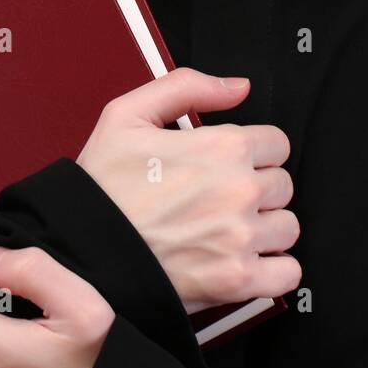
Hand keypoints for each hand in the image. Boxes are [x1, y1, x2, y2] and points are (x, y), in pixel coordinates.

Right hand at [76, 66, 300, 313]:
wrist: (80, 252)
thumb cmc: (100, 189)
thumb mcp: (126, 115)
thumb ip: (187, 87)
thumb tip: (239, 87)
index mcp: (222, 147)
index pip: (276, 144)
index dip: (252, 153)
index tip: (228, 167)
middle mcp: (239, 191)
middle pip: (283, 185)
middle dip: (256, 190)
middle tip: (219, 200)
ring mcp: (241, 238)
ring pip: (288, 227)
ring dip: (265, 229)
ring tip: (228, 231)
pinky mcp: (237, 281)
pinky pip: (287, 273)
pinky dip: (273, 270)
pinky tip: (244, 261)